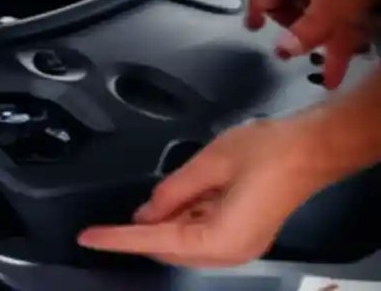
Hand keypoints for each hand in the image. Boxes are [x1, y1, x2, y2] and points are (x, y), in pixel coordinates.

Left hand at [77, 117, 331, 266]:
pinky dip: (184, 219)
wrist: (312, 149)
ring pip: (185, 243)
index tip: (88, 237)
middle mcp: (231, 252)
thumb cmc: (266, 151)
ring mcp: (240, 247)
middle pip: (170, 248)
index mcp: (220, 238)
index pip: (156, 241)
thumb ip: (172, 191)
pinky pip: (203, 235)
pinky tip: (181, 197)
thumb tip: (146, 213)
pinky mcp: (245, 236)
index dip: (119, 238)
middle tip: (116, 212)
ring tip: (162, 194)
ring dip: (166, 223)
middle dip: (143, 230)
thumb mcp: (208, 164)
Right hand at [246, 0, 378, 88]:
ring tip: (314, 68)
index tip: (255, 33)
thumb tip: (282, 49)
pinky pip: (331, 38)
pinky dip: (331, 57)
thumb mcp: (330, 3)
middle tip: (295, 45)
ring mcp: (325, 0)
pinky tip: (332, 79)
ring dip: (311, 46)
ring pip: (309, 27)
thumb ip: (307, 26)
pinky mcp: (344, 14)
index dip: (255, 15)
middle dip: (288, 30)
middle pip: (282, 11)